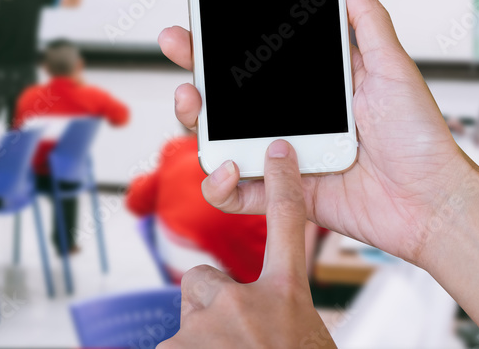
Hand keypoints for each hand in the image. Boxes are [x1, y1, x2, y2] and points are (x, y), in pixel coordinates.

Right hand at [158, 0, 467, 265]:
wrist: (434, 201)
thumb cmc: (420, 138)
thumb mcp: (394, 68)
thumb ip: (367, 20)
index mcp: (308, 88)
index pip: (254, 59)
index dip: (220, 40)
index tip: (199, 19)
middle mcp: (288, 119)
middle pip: (223, 94)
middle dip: (193, 68)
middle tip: (180, 45)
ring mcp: (280, 157)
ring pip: (218, 139)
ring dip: (193, 119)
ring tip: (194, 103)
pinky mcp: (281, 194)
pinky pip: (237, 193)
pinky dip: (220, 184)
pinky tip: (226, 166)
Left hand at [163, 140, 332, 348]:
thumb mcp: (304, 341)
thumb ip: (281, 317)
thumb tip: (265, 317)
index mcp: (286, 298)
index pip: (288, 225)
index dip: (282, 184)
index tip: (279, 149)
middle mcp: (243, 303)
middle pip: (203, 282)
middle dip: (209, 309)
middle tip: (232, 345)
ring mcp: (204, 326)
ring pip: (186, 323)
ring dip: (197, 345)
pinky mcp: (173, 347)